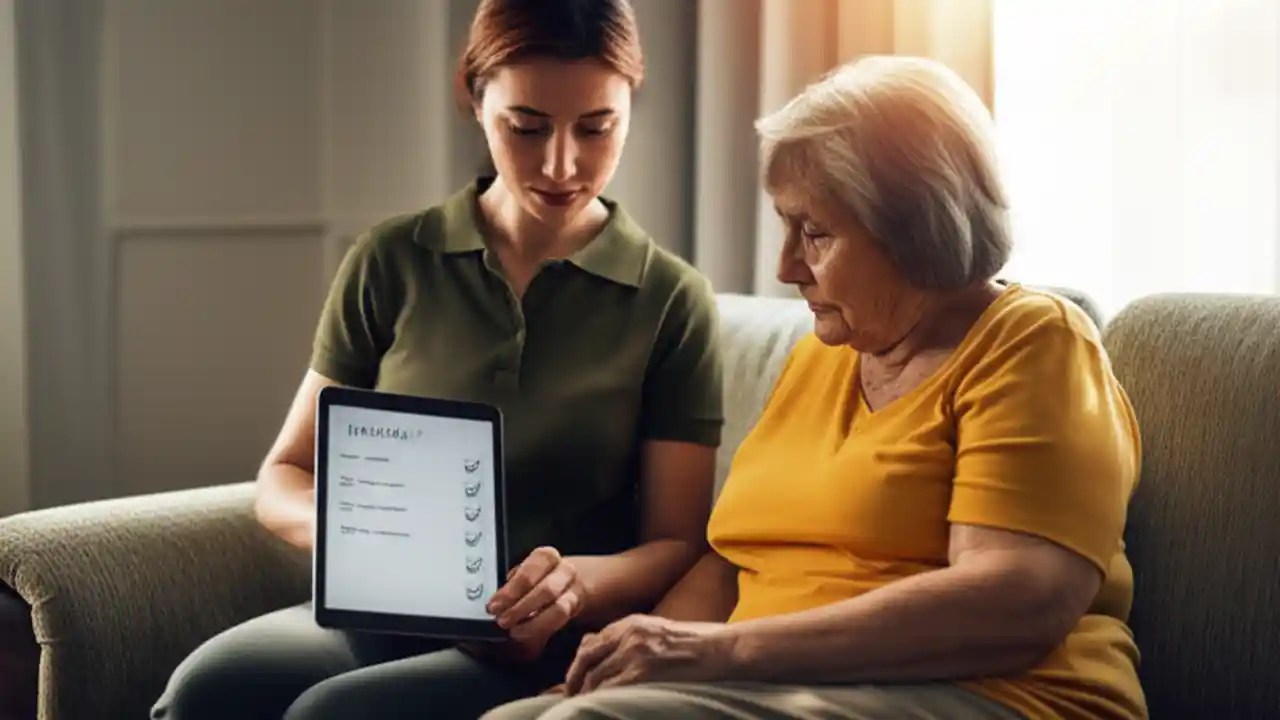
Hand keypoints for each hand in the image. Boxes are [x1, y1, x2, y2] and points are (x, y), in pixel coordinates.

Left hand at [485, 546, 587, 659]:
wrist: (569, 581)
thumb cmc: (537, 577)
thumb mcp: (524, 572)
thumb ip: (512, 585)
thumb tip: (496, 604)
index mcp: (547, 557)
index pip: (529, 572)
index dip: (511, 591)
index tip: (494, 607)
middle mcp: (565, 572)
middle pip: (547, 590)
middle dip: (522, 608)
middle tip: (503, 621)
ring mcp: (575, 591)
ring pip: (560, 610)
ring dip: (534, 624)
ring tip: (515, 632)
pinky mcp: (577, 611)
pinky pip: (561, 623)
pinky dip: (543, 631)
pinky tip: (529, 636)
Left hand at [564, 615, 734, 694]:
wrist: (722, 648)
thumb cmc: (698, 643)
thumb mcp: (659, 631)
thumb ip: (632, 639)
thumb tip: (607, 651)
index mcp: (631, 623)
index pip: (591, 642)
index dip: (579, 663)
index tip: (574, 679)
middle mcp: (628, 633)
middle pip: (586, 657)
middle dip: (573, 678)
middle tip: (569, 696)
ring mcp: (634, 652)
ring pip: (594, 676)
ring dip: (583, 693)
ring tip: (580, 706)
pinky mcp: (643, 671)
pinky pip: (609, 688)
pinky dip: (598, 699)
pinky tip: (596, 707)